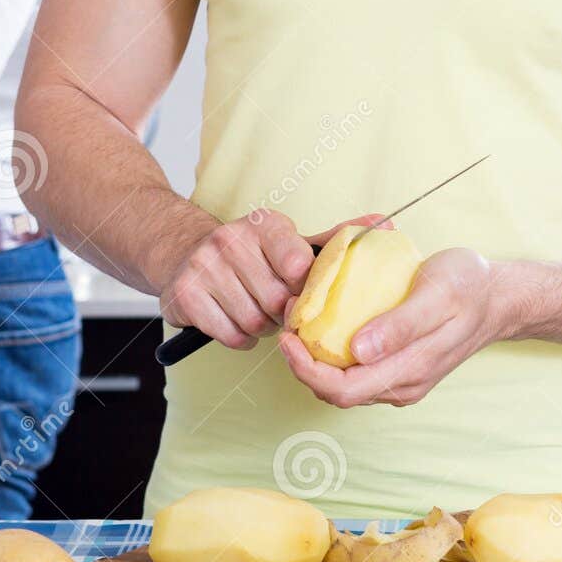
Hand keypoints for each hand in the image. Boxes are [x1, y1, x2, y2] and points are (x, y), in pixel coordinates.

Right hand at [155, 208, 315, 349]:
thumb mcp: (286, 242)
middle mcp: (230, 238)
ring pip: (254, 321)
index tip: (299, 290)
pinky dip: (239, 338)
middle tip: (276, 306)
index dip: (305, 288)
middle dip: (282, 313)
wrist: (186, 254)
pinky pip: (231, 335)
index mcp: (263, 224)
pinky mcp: (185, 294)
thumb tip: (375, 229)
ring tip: (255, 311)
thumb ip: (327, 244)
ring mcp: (204, 265)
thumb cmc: (248, 256)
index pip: (298, 263)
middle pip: (277, 300)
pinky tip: (235, 321)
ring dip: (261, 328)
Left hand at [279, 246, 509, 406]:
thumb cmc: (469, 287)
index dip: (305, 369)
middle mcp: (402, 386)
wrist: (499, 297)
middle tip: (288, 324)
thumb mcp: (436, 294)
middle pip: (336, 393)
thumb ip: (399, 325)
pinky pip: (358, 373)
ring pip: (345, 386)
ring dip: (315, 361)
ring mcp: (403, 381)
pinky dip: (333, 356)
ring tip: (301, 322)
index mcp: (409, 371)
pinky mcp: (402, 370)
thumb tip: (357, 350)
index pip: (341, 389)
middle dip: (302, 364)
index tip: (288, 335)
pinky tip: (326, 326)